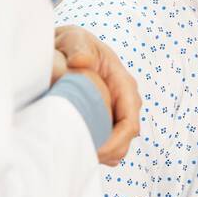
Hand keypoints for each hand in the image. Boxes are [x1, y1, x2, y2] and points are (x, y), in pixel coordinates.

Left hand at [53, 25, 141, 165]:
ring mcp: (116, 113)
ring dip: (100, 154)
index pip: (130, 124)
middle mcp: (124, 102)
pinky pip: (106, 143)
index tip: (92, 150)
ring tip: (74, 153)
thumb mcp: (75, 39)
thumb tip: (81, 62)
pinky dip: (94, 150)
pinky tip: (77, 149)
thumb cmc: (73, 43)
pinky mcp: (105, 120)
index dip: (114, 143)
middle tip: (78, 157)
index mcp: (124, 86)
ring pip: (116, 146)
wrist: (67, 47)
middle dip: (106, 154)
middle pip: (125, 141)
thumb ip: (78, 48)